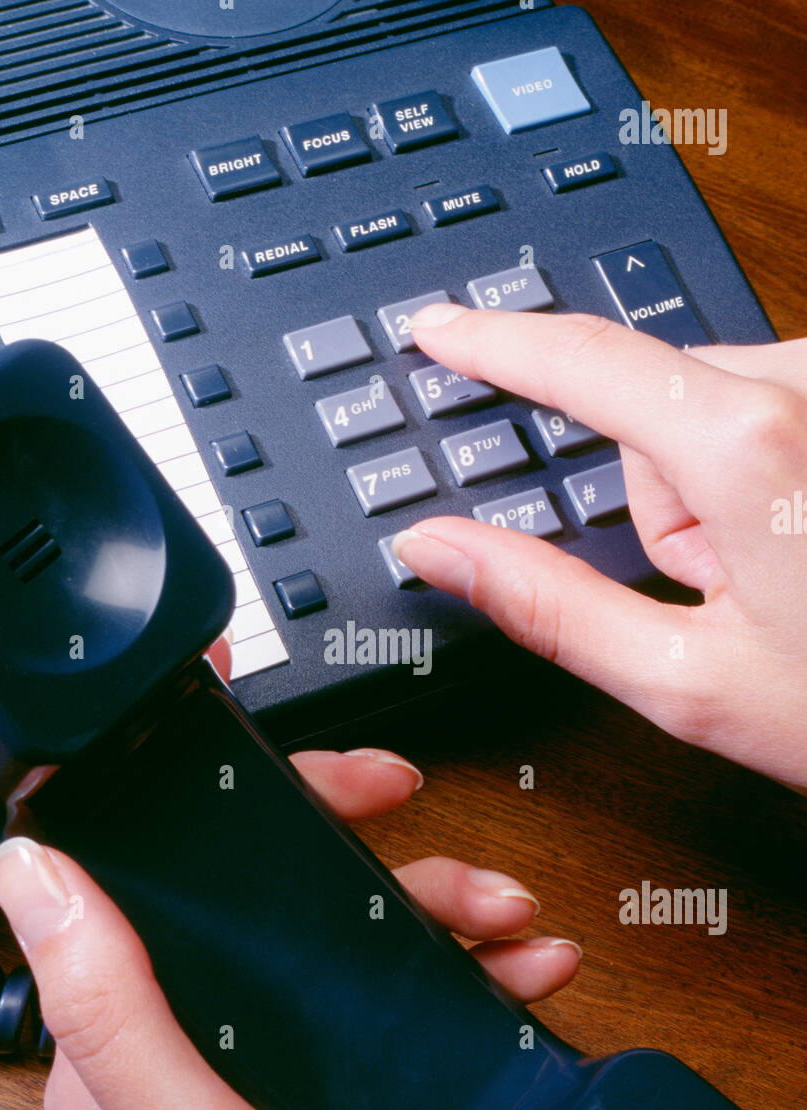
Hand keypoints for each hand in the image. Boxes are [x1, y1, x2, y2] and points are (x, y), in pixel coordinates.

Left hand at [0, 681, 579, 1109]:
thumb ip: (113, 1011)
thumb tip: (32, 867)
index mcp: (136, 1051)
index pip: (170, 883)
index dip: (239, 805)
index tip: (307, 760)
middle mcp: (208, 1049)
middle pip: (277, 894)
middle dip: (362, 843)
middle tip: (412, 808)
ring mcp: (288, 1068)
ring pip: (355, 934)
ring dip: (437, 901)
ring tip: (504, 914)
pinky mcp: (357, 1093)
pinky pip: (411, 994)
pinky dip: (474, 965)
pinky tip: (517, 968)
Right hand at [393, 304, 806, 790]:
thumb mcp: (684, 678)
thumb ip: (544, 605)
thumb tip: (440, 549)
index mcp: (746, 447)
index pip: (581, 363)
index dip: (495, 346)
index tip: (440, 330)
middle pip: (654, 404)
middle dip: (661, 495)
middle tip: (719, 592)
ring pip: (717, 406)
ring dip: (721, 487)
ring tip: (781, 577)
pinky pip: (776, 404)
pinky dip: (769, 467)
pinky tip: (806, 541)